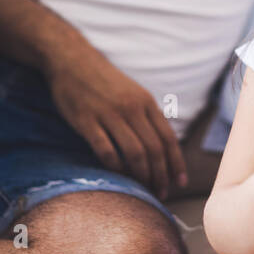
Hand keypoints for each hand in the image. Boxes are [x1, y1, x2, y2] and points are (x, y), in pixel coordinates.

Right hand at [44, 39, 186, 198]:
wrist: (72, 60)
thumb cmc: (104, 80)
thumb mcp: (133, 92)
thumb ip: (147, 116)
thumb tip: (162, 147)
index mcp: (146, 103)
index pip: (168, 138)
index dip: (176, 163)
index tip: (180, 182)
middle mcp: (132, 109)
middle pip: (154, 149)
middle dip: (161, 175)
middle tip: (161, 193)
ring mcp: (109, 115)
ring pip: (134, 153)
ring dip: (141, 175)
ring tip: (143, 188)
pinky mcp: (87, 121)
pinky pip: (106, 151)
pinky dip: (115, 167)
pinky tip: (118, 175)